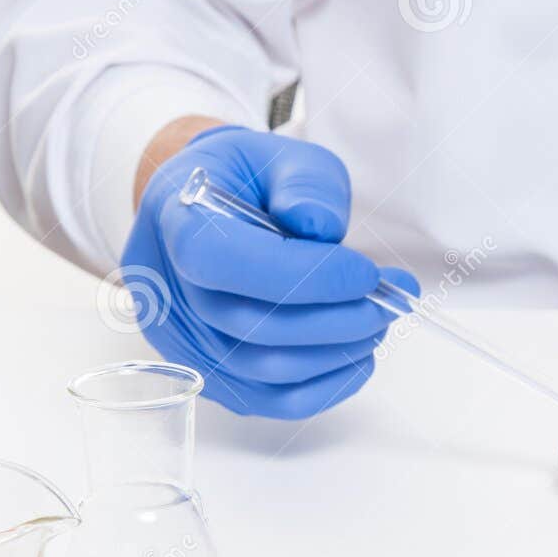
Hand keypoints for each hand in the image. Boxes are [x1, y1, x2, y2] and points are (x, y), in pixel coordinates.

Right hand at [119, 124, 416, 418]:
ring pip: (266, 369)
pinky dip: (326, 385)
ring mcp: (184, 343)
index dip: (301, 275)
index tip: (365, 273)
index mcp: (174, 223)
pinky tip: (359, 356)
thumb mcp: (280, 155)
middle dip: (339, 317)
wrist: (209, 211)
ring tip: (379, 318)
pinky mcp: (212, 377)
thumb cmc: (246, 182)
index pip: (223, 260)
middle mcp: (166, 292)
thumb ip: (305, 184)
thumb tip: (320, 227)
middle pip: (254, 325)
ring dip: (339, 351)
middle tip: (390, 298)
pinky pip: (271, 401)